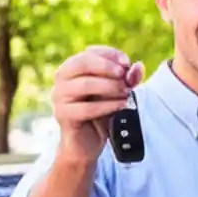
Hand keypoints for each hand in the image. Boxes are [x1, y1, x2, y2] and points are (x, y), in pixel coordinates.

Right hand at [50, 45, 143, 164]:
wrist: (86, 143)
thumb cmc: (100, 113)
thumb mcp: (116, 92)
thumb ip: (128, 79)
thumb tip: (137, 67)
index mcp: (72, 68)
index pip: (89, 52)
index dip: (110, 54)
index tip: (127, 63)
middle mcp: (61, 79)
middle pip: (82, 63)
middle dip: (107, 67)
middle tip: (125, 76)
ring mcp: (59, 97)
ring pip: (85, 85)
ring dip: (109, 87)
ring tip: (126, 92)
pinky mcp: (63, 115)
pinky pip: (86, 108)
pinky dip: (107, 105)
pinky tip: (121, 105)